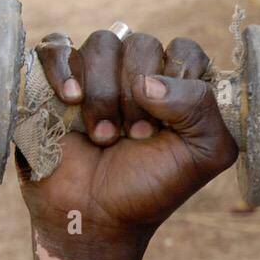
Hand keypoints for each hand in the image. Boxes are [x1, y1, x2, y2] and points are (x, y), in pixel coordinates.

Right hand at [18, 28, 238, 240]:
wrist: (93, 216)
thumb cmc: (150, 186)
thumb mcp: (204, 154)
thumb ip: (202, 107)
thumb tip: (148, 81)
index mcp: (179, 86)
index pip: (185, 51)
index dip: (176, 83)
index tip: (167, 126)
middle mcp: (139, 73)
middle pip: (142, 44)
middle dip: (137, 96)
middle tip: (133, 136)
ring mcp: (97, 74)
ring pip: (102, 43)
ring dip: (103, 92)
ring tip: (103, 136)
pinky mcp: (55, 80)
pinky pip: (56, 47)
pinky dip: (62, 70)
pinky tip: (71, 101)